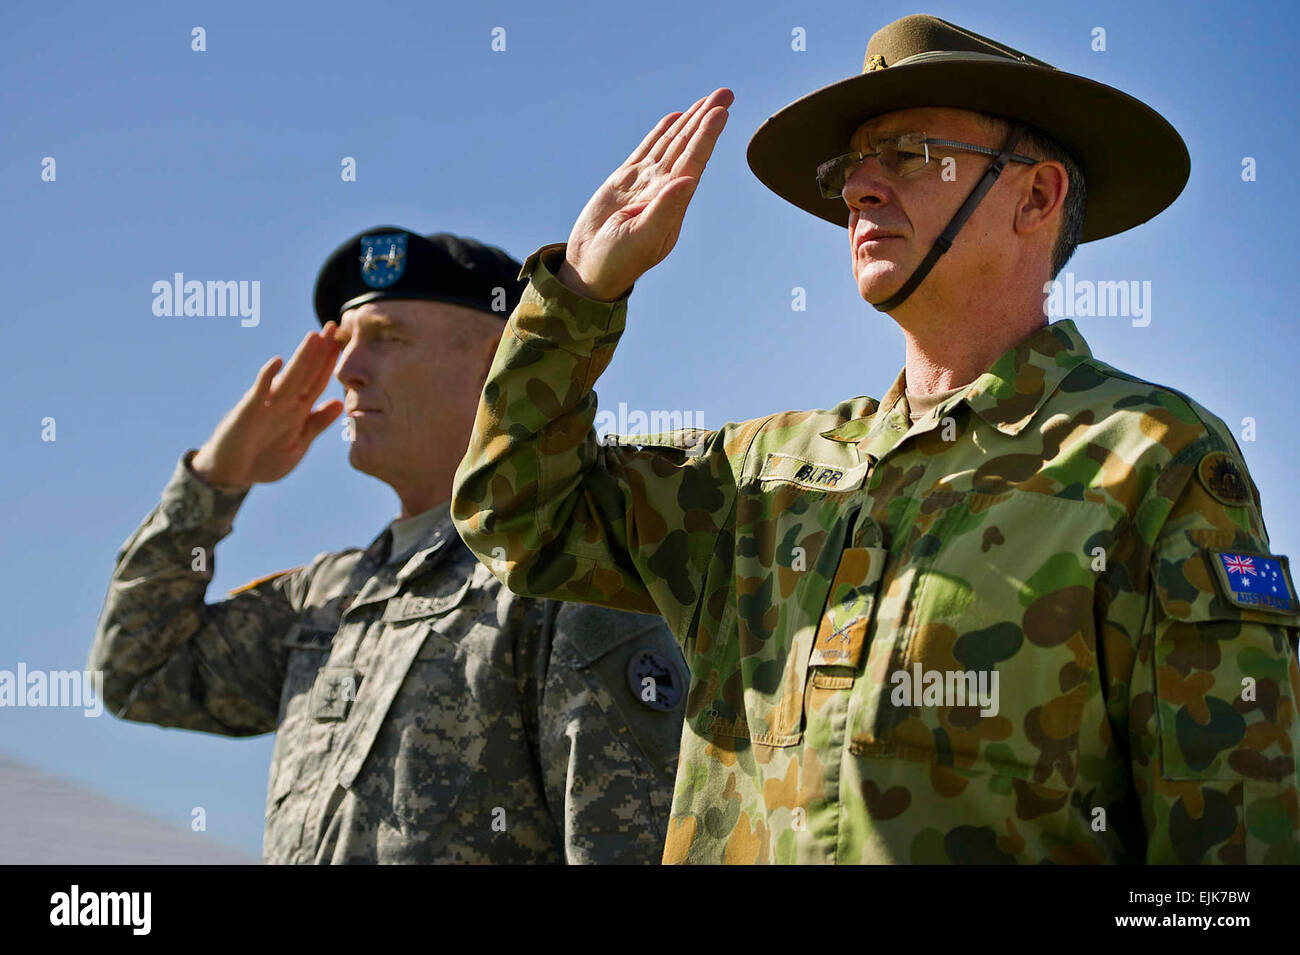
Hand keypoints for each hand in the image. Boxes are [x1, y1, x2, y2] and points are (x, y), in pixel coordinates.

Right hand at [190, 323, 343, 488]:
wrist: (231, 474)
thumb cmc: (264, 459)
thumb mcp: (299, 444)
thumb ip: (317, 423)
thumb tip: (339, 402)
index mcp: (298, 410)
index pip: (318, 381)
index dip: (330, 363)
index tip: (344, 341)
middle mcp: (284, 402)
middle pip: (306, 372)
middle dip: (320, 351)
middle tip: (334, 325)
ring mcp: (266, 405)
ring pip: (288, 377)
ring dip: (301, 358)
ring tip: (314, 337)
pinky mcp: (248, 412)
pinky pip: (258, 393)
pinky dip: (267, 378)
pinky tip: (276, 362)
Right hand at [558, 87, 732, 301]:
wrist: (589, 269)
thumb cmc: (617, 261)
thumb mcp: (642, 238)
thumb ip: (664, 210)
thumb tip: (689, 180)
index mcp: (672, 203)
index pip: (693, 162)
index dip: (707, 136)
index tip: (721, 112)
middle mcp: (662, 190)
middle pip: (687, 146)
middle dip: (705, 119)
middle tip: (726, 93)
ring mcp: (644, 184)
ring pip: (670, 144)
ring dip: (689, 122)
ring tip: (708, 100)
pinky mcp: (624, 181)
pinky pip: (646, 150)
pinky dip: (661, 133)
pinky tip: (676, 118)